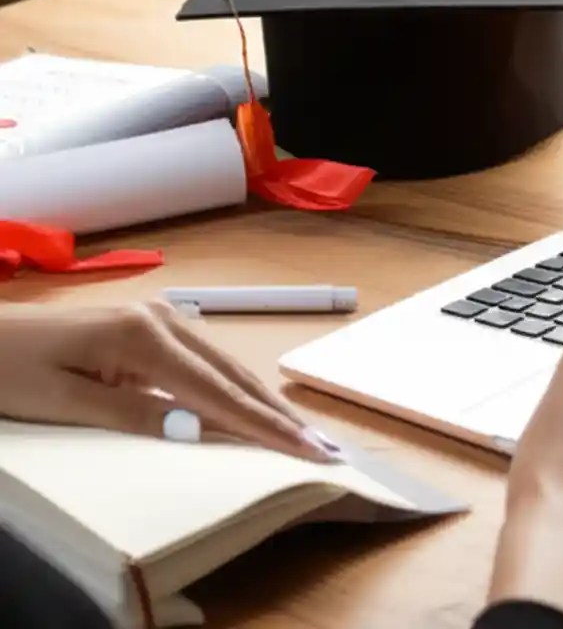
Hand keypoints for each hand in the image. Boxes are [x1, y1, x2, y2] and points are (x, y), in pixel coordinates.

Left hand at [0, 301, 334, 461]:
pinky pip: (208, 360)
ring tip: (302, 433)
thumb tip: (199, 430)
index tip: (308, 451)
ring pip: (227, 366)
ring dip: (264, 402)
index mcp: (143, 340)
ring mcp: (162, 318)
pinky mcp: (154, 325)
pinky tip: (256, 405)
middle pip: (235, 376)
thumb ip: (135, 415)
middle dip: (280, 416)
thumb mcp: (64, 403)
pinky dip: (237, 387)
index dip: (265, 427)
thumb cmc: (11, 371)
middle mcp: (164, 320)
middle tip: (325, 447)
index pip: (218, 395)